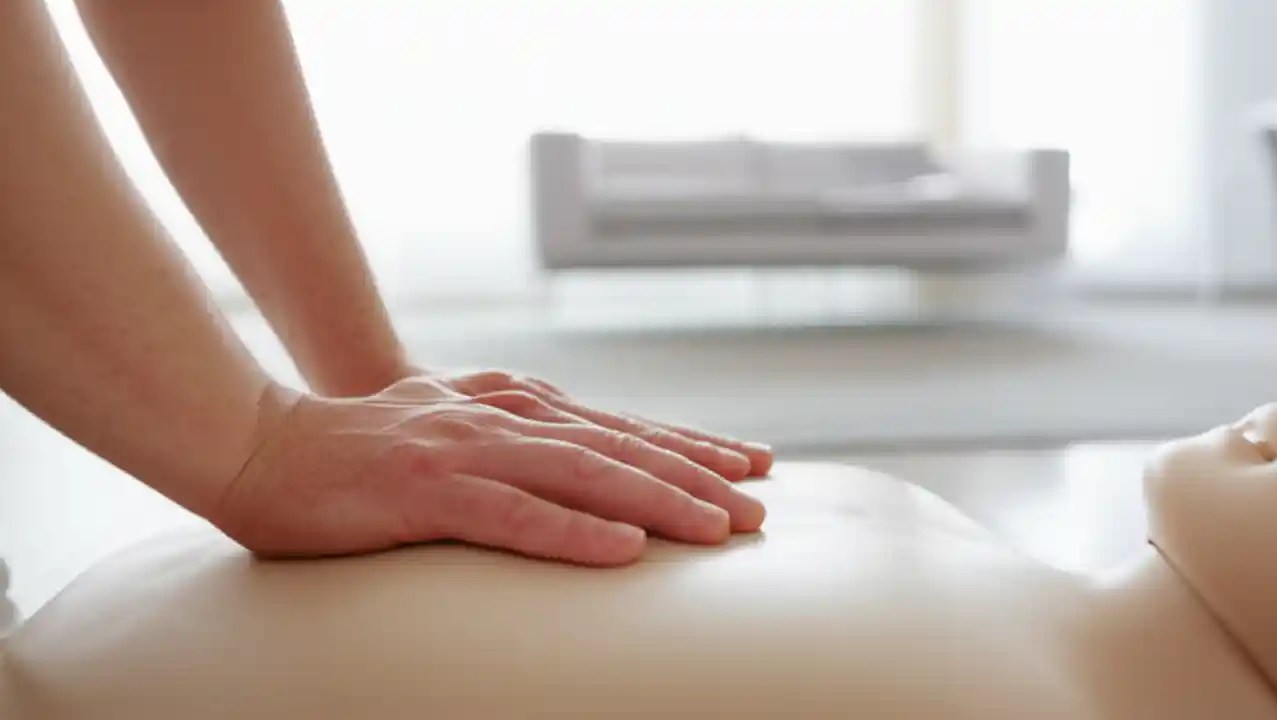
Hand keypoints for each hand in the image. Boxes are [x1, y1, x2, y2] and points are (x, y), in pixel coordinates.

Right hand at [212, 380, 766, 564]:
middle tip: (760, 505)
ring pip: (582, 473)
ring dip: (656, 500)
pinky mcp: (426, 488)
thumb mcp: (459, 430)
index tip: (751, 465)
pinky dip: (572, 531)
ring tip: (717, 527)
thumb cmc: (366, 450)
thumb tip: (588, 463)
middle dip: (696, 475)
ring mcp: (466, 448)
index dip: (690, 445)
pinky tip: (622, 551)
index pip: (621, 425)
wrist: (267, 446)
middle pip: (619, 445)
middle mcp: (502, 415)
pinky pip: (512, 514)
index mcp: (514, 402)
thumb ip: (519, 438)